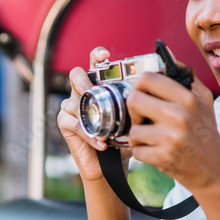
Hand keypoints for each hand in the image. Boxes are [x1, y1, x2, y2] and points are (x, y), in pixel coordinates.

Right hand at [57, 46, 131, 183]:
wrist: (110, 164)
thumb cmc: (121, 138)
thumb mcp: (132, 118)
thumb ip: (136, 104)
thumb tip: (153, 91)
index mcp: (98, 87)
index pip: (94, 65)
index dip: (96, 55)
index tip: (105, 55)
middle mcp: (83, 93)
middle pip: (75, 75)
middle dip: (84, 80)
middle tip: (93, 89)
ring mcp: (71, 108)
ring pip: (71, 100)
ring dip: (86, 111)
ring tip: (99, 121)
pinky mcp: (66, 125)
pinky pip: (74, 124)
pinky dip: (89, 134)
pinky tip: (101, 143)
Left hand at [125, 70, 219, 195]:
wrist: (216, 173)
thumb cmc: (206, 135)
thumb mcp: (205, 101)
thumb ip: (186, 77)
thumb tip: (167, 54)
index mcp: (188, 98)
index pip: (149, 78)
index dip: (140, 85)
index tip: (143, 95)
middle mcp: (180, 115)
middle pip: (134, 99)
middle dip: (134, 111)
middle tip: (144, 118)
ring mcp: (171, 137)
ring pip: (133, 129)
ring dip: (138, 136)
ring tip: (152, 139)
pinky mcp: (164, 157)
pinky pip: (136, 150)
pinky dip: (142, 153)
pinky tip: (156, 152)